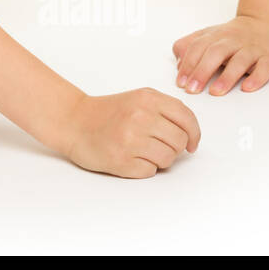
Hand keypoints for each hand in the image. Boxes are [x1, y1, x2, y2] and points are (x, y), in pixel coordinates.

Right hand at [62, 89, 199, 178]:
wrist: (73, 122)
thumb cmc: (107, 113)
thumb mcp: (138, 100)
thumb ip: (165, 110)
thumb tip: (190, 134)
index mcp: (147, 98)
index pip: (186, 118)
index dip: (194, 134)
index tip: (191, 143)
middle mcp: (140, 116)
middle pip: (179, 141)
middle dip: (174, 148)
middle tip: (158, 146)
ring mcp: (130, 139)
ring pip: (168, 158)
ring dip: (160, 159)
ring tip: (143, 151)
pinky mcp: (122, 160)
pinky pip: (151, 171)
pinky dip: (144, 168)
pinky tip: (130, 157)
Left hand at [172, 14, 268, 95]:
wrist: (266, 22)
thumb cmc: (233, 35)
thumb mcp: (209, 35)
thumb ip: (190, 46)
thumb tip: (179, 64)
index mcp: (216, 36)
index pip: (198, 47)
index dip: (188, 64)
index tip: (181, 82)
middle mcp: (233, 41)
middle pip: (216, 53)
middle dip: (202, 71)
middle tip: (192, 89)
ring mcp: (253, 49)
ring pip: (240, 61)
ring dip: (227, 77)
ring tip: (215, 92)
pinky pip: (264, 67)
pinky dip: (256, 78)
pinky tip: (247, 88)